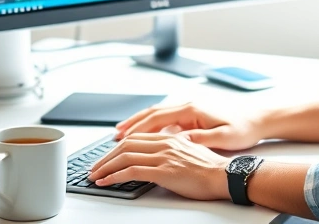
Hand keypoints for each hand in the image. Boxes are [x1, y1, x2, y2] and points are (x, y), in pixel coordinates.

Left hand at [89, 133, 229, 200]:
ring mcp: (163, 156)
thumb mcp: (187, 152)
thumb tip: (156, 158)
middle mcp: (164, 143)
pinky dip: (115, 176)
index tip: (106, 156)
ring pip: (125, 156)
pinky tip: (107, 181)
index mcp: (169, 138)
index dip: (117, 147)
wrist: (224, 176)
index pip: (135, 138)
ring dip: (105, 167)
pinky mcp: (163, 171)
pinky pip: (132, 171)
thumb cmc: (209, 169)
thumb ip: (171, 151)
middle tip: (95, 167)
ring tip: (96, 176)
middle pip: (126, 145)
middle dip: (106, 157)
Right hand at [115, 102, 263, 150]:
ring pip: (158, 114)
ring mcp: (190, 108)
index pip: (158, 117)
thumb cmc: (244, 127)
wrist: (260, 117)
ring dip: (140, 123)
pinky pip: (166, 119)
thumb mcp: (224, 136)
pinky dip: (152, 125)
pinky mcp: (193, 114)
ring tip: (122, 134)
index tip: (123, 136)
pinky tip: (145, 134)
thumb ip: (200, 139)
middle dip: (132, 123)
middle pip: (153, 113)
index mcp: (193, 109)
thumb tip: (180, 142)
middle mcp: (188, 105)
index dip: (138, 127)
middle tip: (114, 135)